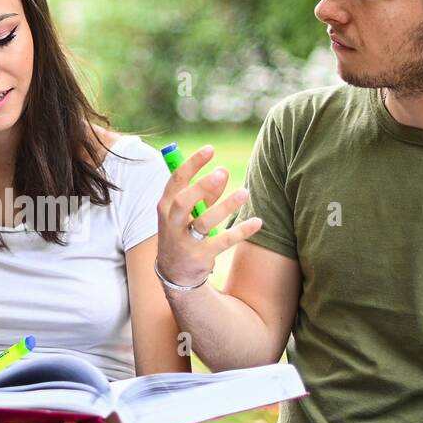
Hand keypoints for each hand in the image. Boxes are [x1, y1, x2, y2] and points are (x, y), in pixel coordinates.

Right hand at [156, 144, 263, 287]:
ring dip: (225, 206)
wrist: (175, 273)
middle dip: (203, 186)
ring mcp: (185, 241)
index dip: (192, 163)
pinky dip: (241, 231)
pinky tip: (257, 222)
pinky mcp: (200, 257)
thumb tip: (224, 171)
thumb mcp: (188, 212)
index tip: (210, 149)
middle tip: (223, 172)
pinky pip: (223, 241)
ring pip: (204, 222)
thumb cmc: (182, 232)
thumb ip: (205, 193)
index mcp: (166, 206)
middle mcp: (172, 223)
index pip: (176, 180)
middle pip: (184, 201)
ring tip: (245, 192)